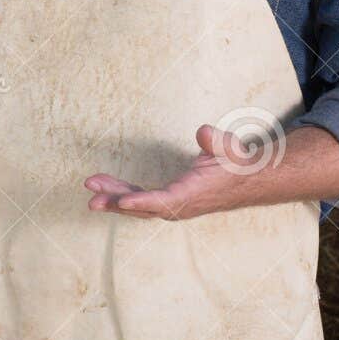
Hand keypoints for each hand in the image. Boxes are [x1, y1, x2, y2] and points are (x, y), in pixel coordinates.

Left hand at [84, 124, 271, 219]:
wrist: (247, 180)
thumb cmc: (236, 163)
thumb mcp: (230, 148)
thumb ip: (217, 141)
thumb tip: (203, 132)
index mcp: (192, 195)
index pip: (163, 202)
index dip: (141, 202)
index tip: (121, 202)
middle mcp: (180, 206)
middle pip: (142, 207)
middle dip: (115, 201)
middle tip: (91, 195)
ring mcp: (174, 206)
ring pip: (139, 205)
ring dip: (114, 197)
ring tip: (92, 187)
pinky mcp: (170, 202)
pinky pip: (142, 201)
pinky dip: (123, 195)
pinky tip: (108, 187)